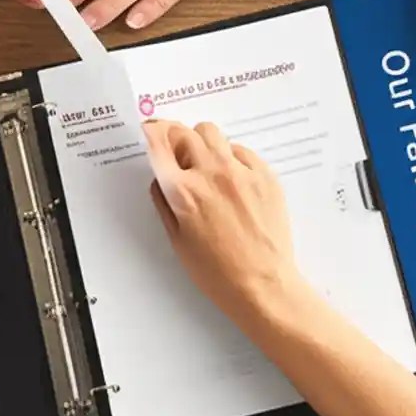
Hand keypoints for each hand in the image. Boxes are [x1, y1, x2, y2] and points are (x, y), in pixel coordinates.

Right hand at [143, 120, 303, 323]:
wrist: (263, 285)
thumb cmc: (218, 273)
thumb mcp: (178, 241)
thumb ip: (165, 204)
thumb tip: (161, 178)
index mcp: (183, 192)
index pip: (159, 145)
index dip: (151, 133)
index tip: (150, 131)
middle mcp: (211, 174)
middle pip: (185, 133)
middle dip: (176, 139)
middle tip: (179, 153)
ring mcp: (241, 172)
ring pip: (213, 133)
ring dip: (202, 142)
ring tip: (206, 164)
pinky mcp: (265, 175)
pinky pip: (241, 150)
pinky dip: (231, 157)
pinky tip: (233, 179)